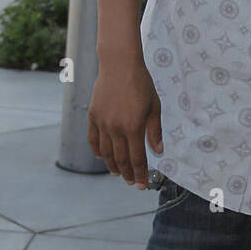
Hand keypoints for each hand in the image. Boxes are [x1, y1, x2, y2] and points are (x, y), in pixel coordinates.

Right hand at [88, 59, 162, 187]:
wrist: (119, 65)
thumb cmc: (141, 84)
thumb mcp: (154, 107)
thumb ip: (155, 130)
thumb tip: (158, 150)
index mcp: (133, 127)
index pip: (137, 158)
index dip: (140, 173)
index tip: (142, 184)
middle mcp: (115, 128)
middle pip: (121, 159)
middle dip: (128, 174)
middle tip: (133, 182)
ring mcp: (102, 123)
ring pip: (105, 152)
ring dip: (112, 166)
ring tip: (119, 173)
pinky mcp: (93, 116)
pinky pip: (93, 139)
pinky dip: (97, 151)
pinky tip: (101, 157)